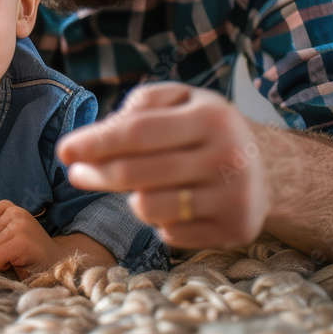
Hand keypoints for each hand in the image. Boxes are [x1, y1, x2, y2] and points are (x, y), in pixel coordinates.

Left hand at [0, 200, 61, 278]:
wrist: (55, 266)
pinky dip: (1, 267)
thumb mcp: (5, 240)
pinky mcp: (23, 240)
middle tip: (3, 260)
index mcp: (9, 208)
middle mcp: (16, 212)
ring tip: (12, 261)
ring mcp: (20, 225)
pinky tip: (16, 265)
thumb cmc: (26, 255)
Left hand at [55, 82, 272, 249]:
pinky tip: (174, 204)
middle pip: (136, 174)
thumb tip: (101, 135)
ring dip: (132, 199)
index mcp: (211, 117)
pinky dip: (161, 220)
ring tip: (139, 186)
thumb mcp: (183, 99)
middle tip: (75, 173)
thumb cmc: (208, 129)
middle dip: (95, 174)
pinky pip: (171, 234)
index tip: (64, 150)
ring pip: (149, 209)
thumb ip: (142, 104)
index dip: (95, 142)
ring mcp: (233, 198)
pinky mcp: (235, 230)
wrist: (268, 167)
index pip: (137, 133)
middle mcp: (226, 158)